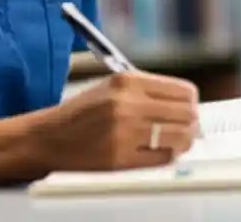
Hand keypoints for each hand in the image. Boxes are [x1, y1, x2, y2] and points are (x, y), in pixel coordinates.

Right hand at [28, 71, 199, 172]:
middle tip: (189, 127)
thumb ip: (146, 92)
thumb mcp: (112, 88)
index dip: (191, 102)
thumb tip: (185, 104)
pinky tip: (162, 152)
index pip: (182, 91)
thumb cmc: (80, 113)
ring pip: (179, 137)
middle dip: (192, 122)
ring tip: (178, 141)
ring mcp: (125, 132)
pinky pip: (163, 158)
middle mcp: (127, 104)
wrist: (48, 137)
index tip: (191, 108)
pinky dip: (169, 156)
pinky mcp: (121, 158)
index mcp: (127, 81)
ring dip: (184, 141)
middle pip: (186, 114)